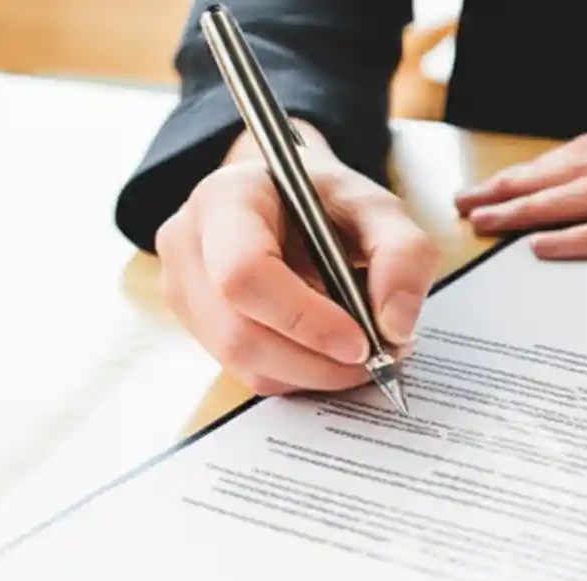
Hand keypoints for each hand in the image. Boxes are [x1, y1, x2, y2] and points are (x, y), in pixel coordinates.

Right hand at [156, 123, 438, 394]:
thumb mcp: (378, 207)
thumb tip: (394, 327)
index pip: (244, 275)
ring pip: (245, 363)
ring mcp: (184, 290)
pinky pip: (249, 372)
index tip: (361, 342)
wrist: (288, 200)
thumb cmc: (327, 201)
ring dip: (314, 373)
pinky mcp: (198, 326)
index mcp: (224, 200)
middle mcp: (188, 245)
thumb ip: (402, 254)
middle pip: (241, 333)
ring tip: (363, 353)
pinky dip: (299, 374)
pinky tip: (330, 351)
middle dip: (318, 360)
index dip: (304, 319)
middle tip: (378, 359)